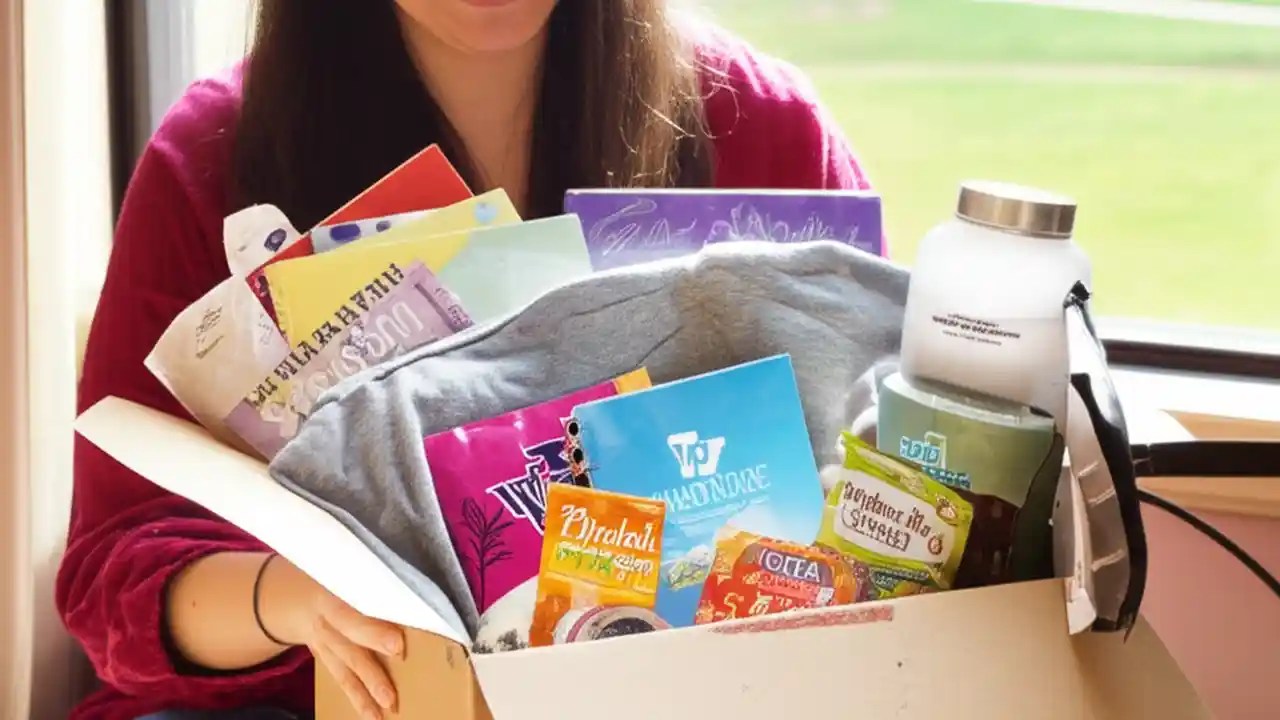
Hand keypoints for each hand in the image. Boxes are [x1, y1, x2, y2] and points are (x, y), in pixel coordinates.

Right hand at [258, 556, 404, 718]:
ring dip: (365, 693)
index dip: (372, 632)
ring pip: (345, 670)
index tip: (398, 645)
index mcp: (330, 594)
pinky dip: (356, 698)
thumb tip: (414, 590)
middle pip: (350, 648)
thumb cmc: (333, 574)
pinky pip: (341, 679)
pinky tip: (371, 714)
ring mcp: (323, 644)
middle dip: (372, 670)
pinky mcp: (325, 658)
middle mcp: (325, 622)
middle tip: (393, 692)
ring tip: (387, 710)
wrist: (292, 592)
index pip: (351, 615)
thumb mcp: (342, 569)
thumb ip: (370, 579)